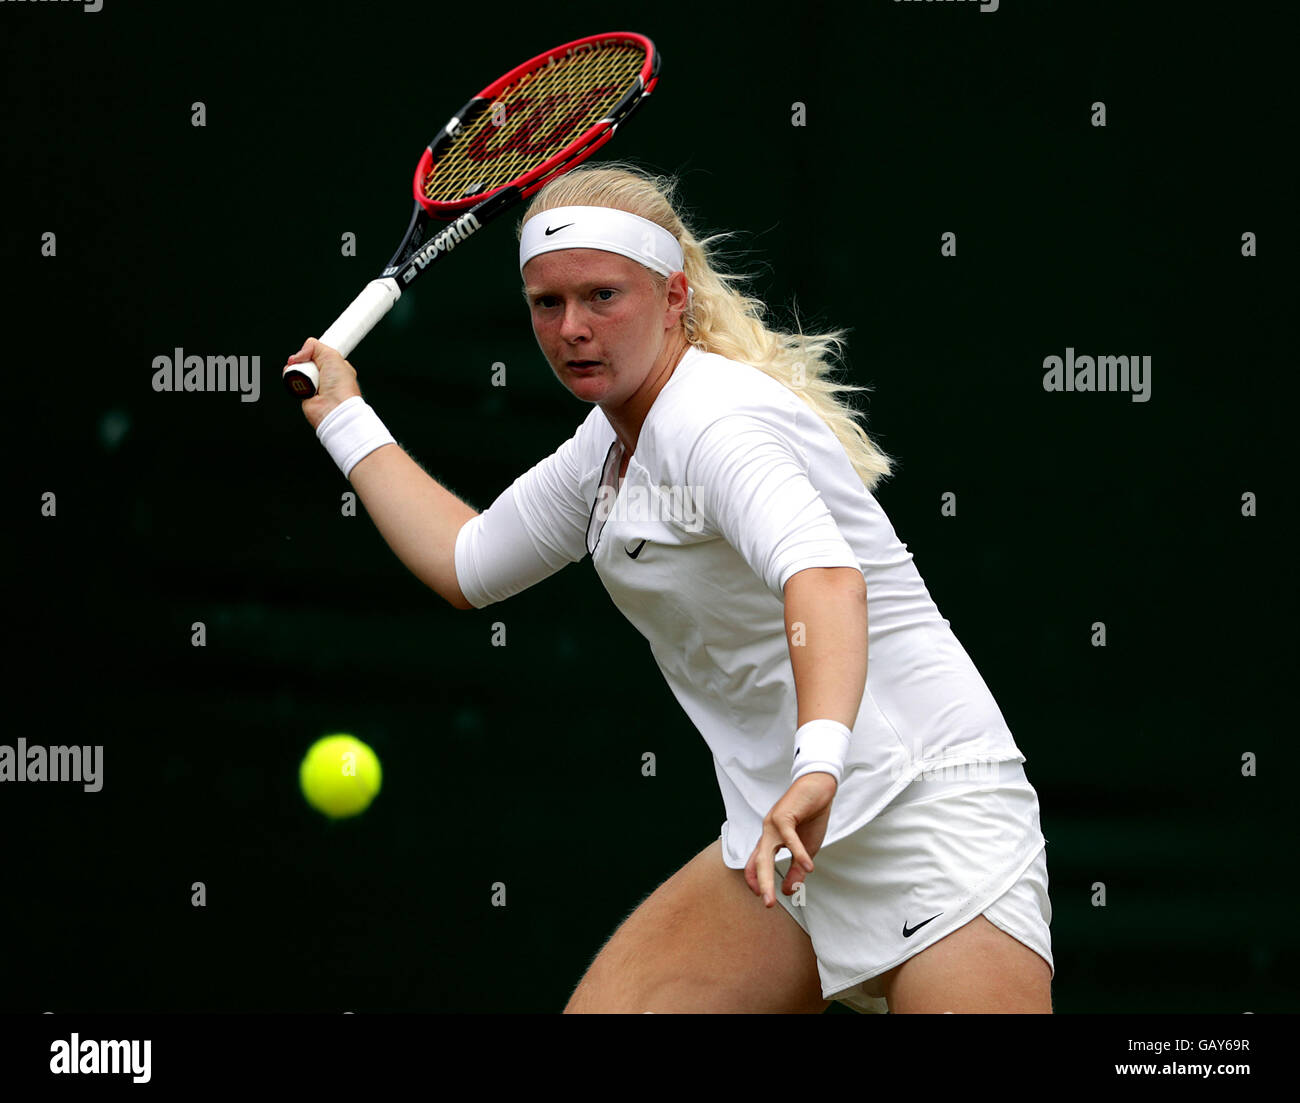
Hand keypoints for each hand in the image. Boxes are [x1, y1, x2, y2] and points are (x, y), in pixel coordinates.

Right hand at [287, 337, 361, 429]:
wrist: (333, 408)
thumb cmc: (340, 387)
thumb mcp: (331, 355)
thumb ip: (315, 346)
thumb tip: (301, 352)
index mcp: (337, 367)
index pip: (320, 354)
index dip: (313, 352)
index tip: (310, 352)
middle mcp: (326, 376)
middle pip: (306, 360)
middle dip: (302, 359)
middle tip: (307, 363)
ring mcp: (314, 385)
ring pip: (297, 369)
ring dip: (296, 369)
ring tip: (304, 374)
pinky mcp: (303, 393)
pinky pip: (291, 380)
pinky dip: (291, 379)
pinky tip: (298, 381)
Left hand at [744, 771, 836, 907]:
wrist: (819, 788)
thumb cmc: (811, 817)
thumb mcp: (807, 849)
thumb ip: (796, 869)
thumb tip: (789, 890)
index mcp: (771, 840)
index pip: (756, 863)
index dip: (756, 880)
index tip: (763, 897)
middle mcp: (767, 833)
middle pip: (759, 862)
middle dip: (761, 885)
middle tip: (768, 904)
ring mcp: (772, 824)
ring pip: (767, 853)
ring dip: (769, 876)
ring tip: (777, 896)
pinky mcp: (783, 815)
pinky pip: (789, 838)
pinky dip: (798, 853)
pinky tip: (809, 867)